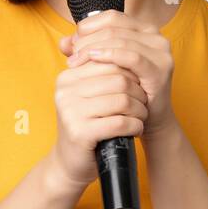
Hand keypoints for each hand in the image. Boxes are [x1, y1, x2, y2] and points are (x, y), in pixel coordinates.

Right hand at [51, 60, 148, 186]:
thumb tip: (132, 46)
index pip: (111, 61)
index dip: (132, 73)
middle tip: (143, 104)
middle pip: (119, 79)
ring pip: (123, 100)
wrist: (71, 162)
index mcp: (68, 77)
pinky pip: (121, 122)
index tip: (139, 86)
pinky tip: (135, 129)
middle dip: (138, 92)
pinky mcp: (80, 133)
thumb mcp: (92, 95)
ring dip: (139, 110)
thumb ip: (105, 72)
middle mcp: (65, 91)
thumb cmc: (89, 125)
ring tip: (139, 116)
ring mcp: (70, 112)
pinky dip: (135, 126)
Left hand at [60, 10, 175, 137]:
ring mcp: (161, 53)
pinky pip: (132, 57)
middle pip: (113, 29)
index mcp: (144, 30)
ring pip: (120, 41)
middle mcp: (156, 37)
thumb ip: (86, 51)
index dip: (89, 27)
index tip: (74, 44)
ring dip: (93, 49)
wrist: (148, 117)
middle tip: (72, 56)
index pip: (112, 17)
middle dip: (87, 41)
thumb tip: (63, 42)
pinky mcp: (160, 69)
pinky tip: (94, 60)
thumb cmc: (127, 89)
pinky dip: (110, 55)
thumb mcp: (105, 66)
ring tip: (77, 62)